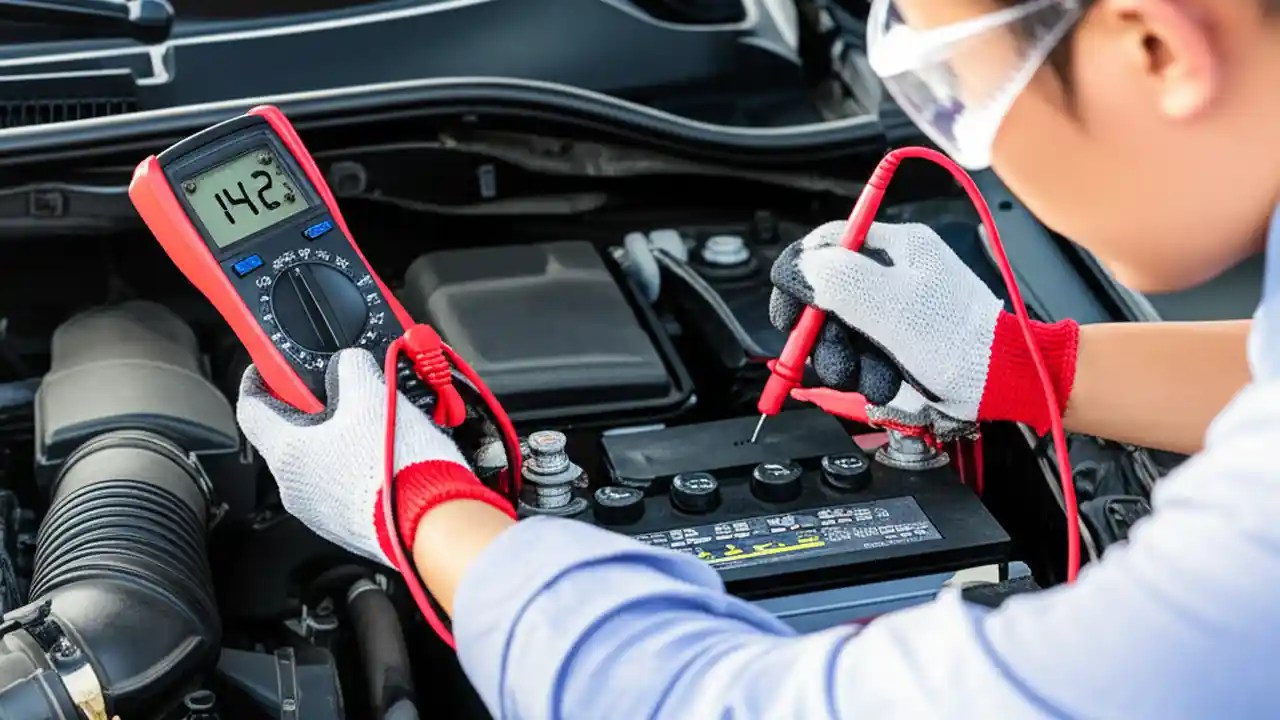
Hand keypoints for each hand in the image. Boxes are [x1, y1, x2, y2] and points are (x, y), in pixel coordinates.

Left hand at [237, 348, 510, 566]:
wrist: (431, 522)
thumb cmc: (395, 464)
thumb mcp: (372, 394)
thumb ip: (351, 367)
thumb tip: (349, 362)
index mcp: (287, 454)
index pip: (250, 409)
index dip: (260, 380)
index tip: (271, 368)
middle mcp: (294, 488)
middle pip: (290, 436)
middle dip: (315, 410)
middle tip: (344, 392)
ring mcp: (319, 513)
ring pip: (320, 463)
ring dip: (341, 441)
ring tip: (377, 426)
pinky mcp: (347, 528)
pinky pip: (343, 488)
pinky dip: (358, 469)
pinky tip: (387, 459)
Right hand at [769, 221, 1078, 436]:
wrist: (1002, 384)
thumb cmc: (961, 343)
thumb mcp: (893, 305)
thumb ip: (838, 280)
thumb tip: (795, 267)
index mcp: (897, 246)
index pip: (826, 245)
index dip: (799, 277)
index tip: (789, 312)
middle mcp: (894, 271)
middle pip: (827, 295)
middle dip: (823, 334)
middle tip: (829, 358)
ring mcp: (895, 307)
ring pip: (840, 330)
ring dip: (847, 361)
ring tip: (871, 376)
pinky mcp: (898, 340)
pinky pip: (861, 353)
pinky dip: (866, 373)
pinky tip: (886, 381)